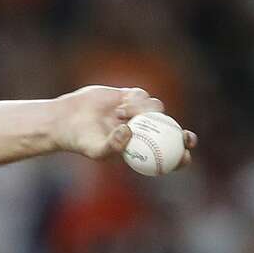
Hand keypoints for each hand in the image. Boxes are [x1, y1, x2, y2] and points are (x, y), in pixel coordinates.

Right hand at [52, 86, 196, 168]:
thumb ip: (113, 146)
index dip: (180, 157)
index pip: (165, 156)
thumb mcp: (95, 150)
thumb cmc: (80, 141)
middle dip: (183, 136)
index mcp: (137, 149)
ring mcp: (138, 113)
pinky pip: (143, 96)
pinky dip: (135, 100)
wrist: (67, 120)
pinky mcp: (130, 96)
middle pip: (171, 133)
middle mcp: (142, 131)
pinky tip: (121, 105)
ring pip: (156, 109)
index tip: (186, 155)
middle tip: (186, 136)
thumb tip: (130, 132)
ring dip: (144, 111)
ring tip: (121, 113)